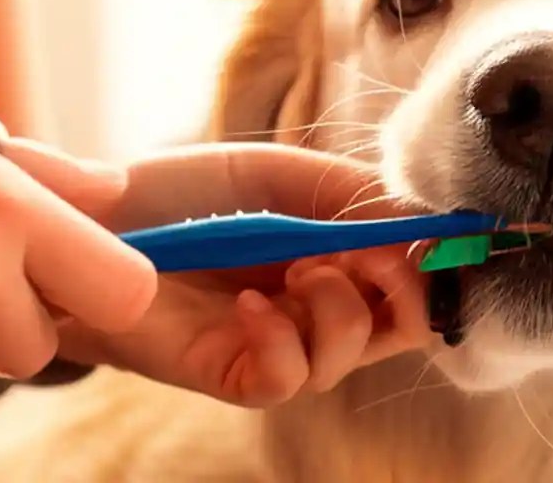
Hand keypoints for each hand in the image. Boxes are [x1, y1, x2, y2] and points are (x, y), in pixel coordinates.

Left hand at [0, 122, 437, 406]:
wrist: (94, 219)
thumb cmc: (185, 192)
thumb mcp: (279, 173)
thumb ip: (349, 193)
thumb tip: (422, 218)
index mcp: (342, 254)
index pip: (419, 275)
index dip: (446, 264)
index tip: (457, 239)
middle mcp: (321, 304)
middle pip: (407, 325)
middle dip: (410, 292)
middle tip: (378, 257)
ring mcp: (281, 342)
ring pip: (350, 355)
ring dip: (341, 309)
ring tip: (297, 272)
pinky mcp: (233, 371)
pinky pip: (288, 380)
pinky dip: (284, 341)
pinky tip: (250, 304)